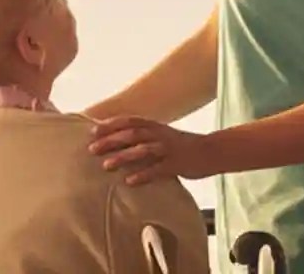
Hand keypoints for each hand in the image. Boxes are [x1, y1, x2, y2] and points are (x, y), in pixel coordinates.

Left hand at [88, 116, 214, 185]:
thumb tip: (118, 139)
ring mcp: (168, 149)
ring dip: (122, 157)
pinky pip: (157, 170)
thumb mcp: (162, 134)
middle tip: (92, 149)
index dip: (110, 125)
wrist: (211, 151)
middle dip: (110, 141)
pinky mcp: (176, 165)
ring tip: (106, 165)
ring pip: (142, 151)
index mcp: (155, 126)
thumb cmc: (181, 144)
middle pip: (131, 135)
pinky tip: (129, 181)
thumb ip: (144, 135)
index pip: (129, 121)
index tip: (93, 132)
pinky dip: (142, 175)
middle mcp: (159, 135)